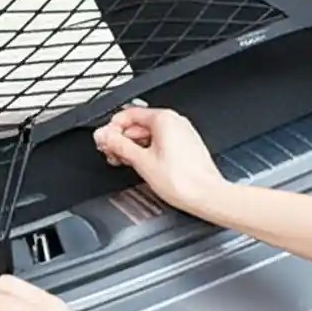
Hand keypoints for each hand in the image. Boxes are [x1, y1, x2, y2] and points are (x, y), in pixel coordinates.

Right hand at [92, 107, 226, 211]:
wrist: (207, 196)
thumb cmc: (182, 180)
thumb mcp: (141, 161)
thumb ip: (119, 145)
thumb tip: (104, 136)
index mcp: (164, 119)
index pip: (128, 114)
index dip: (112, 128)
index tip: (104, 141)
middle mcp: (175, 122)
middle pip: (138, 124)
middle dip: (121, 139)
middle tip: (111, 154)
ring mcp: (181, 134)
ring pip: (148, 134)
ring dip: (132, 147)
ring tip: (124, 162)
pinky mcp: (185, 146)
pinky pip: (160, 142)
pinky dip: (146, 151)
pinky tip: (140, 164)